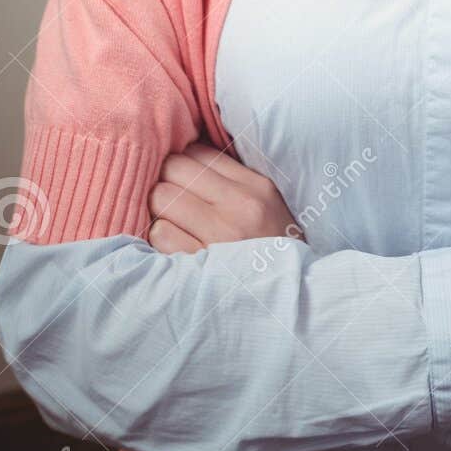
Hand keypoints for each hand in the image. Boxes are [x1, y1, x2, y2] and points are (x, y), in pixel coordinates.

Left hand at [147, 140, 304, 254]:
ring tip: (175, 223)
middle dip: (167, 181)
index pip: (199, 152)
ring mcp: (219, 237)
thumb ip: (233, 179)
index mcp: (257, 187)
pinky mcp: (201, 265)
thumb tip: (186, 156)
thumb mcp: (269, 204)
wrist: (290, 297)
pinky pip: (159, 233)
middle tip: (174, 199)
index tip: (183, 179)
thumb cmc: (274, 247)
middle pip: (174, 168)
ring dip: (161, 211)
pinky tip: (177, 245)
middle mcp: (239, 207)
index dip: (183, 163)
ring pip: (161, 198)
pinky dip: (161, 238)